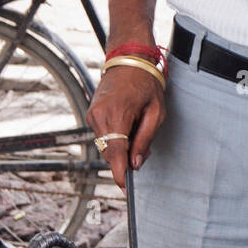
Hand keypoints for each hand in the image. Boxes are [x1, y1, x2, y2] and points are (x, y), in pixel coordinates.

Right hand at [86, 66, 166, 192]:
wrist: (128, 59)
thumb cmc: (146, 82)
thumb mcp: (156, 111)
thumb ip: (145, 139)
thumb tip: (136, 163)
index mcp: (118, 114)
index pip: (116, 153)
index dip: (120, 173)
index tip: (124, 188)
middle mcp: (100, 116)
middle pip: (111, 153)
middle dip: (126, 159)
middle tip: (143, 151)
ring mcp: (93, 115)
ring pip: (107, 146)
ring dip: (121, 146)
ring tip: (137, 127)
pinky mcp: (91, 114)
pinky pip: (103, 136)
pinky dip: (115, 137)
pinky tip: (127, 123)